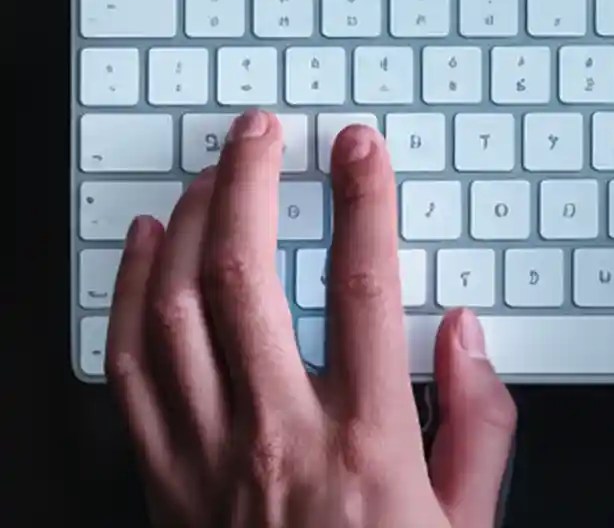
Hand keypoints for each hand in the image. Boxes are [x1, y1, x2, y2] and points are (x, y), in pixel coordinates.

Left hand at [106, 110, 515, 527]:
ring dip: (187, 223)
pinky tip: (142, 247)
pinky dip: (129, 293)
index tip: (361, 152)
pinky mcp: (163, 476)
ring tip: (210, 172)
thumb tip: (466, 333)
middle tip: (265, 133)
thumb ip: (478, 423)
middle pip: (246, 278)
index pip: (363, 290)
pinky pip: (128, 366)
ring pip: (175, 310)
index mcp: (366, 446)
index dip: (364, 204)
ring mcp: (207, 455)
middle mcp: (277, 438)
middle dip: (251, 184)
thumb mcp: (467, 525)